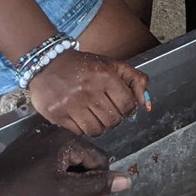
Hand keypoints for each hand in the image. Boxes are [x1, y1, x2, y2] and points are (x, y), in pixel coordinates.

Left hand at [0, 117, 130, 195]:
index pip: (98, 159)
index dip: (102, 182)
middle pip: (83, 156)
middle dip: (85, 178)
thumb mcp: (64, 192)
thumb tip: (127, 180)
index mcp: (67, 139)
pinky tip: (46, 185)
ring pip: (67, 156)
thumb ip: (96, 185)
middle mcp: (55, 130)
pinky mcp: (27, 143)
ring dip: (70, 174)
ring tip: (61, 195)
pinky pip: (51, 154)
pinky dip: (55, 169)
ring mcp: (38, 135)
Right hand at [26, 49, 149, 135]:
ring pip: (96, 130)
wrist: (48, 63)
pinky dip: (83, 128)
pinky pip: (78, 132)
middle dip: (115, 118)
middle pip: (113, 120)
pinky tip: (81, 116)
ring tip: (95, 115)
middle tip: (108, 111)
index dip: (128, 109)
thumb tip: (147, 105)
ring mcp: (71, 104)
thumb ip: (136, 81)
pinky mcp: (56, 115)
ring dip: (99, 126)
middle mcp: (88, 90)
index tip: (122, 106)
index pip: (128, 105)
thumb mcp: (113, 65)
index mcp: (105, 76)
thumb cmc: (84, 66)